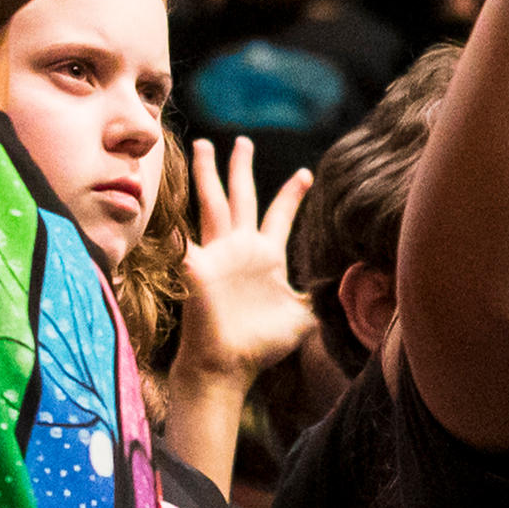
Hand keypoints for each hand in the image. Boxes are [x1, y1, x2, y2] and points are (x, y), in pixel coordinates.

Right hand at [180, 143, 319, 381]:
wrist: (227, 366)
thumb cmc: (262, 345)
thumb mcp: (303, 317)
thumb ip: (321, 295)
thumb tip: (348, 285)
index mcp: (267, 257)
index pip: (280, 216)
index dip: (292, 195)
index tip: (306, 173)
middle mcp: (241, 249)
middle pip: (241, 197)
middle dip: (241, 168)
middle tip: (241, 141)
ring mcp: (216, 255)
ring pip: (213, 203)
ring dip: (209, 175)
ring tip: (205, 144)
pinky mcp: (195, 266)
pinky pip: (181, 237)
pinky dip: (172, 219)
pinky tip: (160, 196)